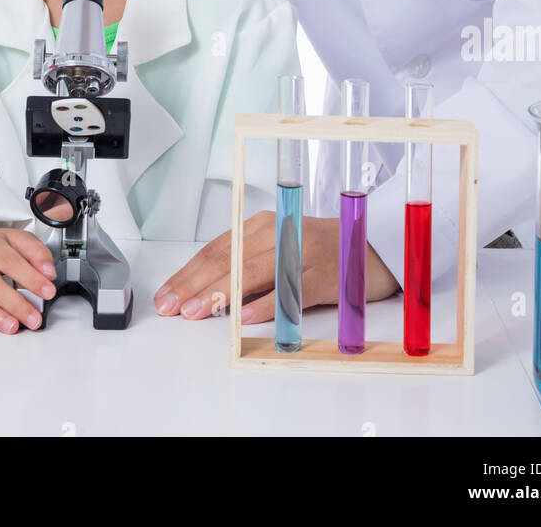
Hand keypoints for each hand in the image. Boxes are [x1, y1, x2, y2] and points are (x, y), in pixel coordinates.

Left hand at [153, 213, 399, 322]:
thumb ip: (247, 267)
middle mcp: (279, 231)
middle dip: (196, 285)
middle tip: (173, 307)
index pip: (217, 249)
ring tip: (198, 312)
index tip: (167, 294)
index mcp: (263, 224)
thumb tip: (206, 295)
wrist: (372, 248)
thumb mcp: (279, 251)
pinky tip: (245, 316)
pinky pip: (289, 289)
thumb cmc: (320, 252)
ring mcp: (302, 250)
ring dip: (222, 294)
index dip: (189, 273)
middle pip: (230, 259)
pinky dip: (266, 303)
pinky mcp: (324, 272)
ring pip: (253, 272)